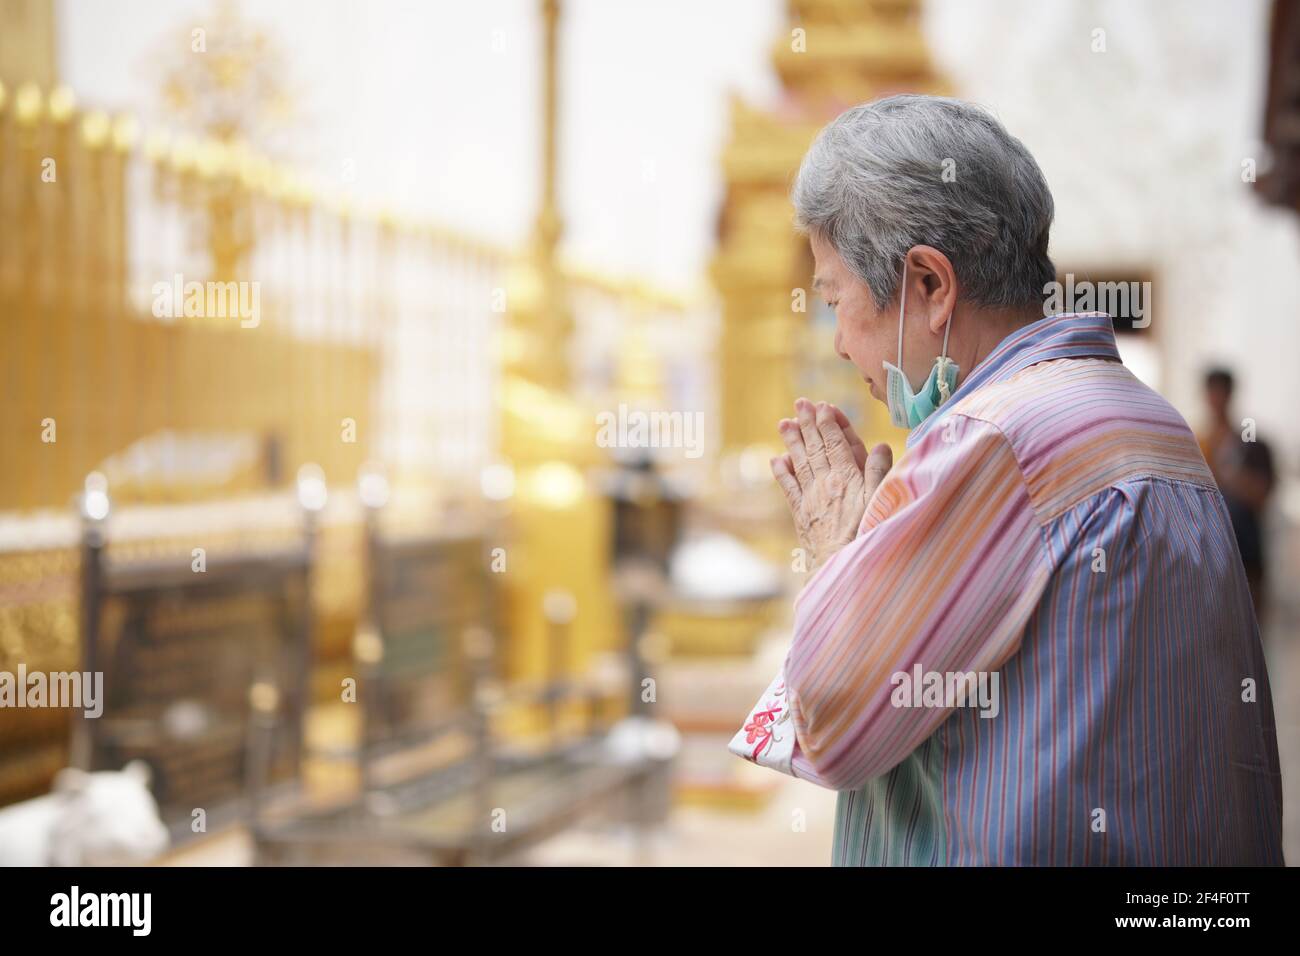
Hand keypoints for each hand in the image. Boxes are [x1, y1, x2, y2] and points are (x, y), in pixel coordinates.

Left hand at [771, 398, 892, 571]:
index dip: (828, 423)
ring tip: (784, 422)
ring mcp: (810, 496)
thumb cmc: (866, 532)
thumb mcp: (880, 500)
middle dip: (807, 423)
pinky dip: (781, 471)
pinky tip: (776, 458)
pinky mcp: (800, 512)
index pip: (835, 442)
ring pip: (799, 461)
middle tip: (800, 402)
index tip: (823, 406)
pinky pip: (788, 487)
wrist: (840, 561)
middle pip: (815, 447)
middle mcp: (824, 482)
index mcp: (846, 476)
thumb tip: (881, 445)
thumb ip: (879, 471)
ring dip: (792, 440)